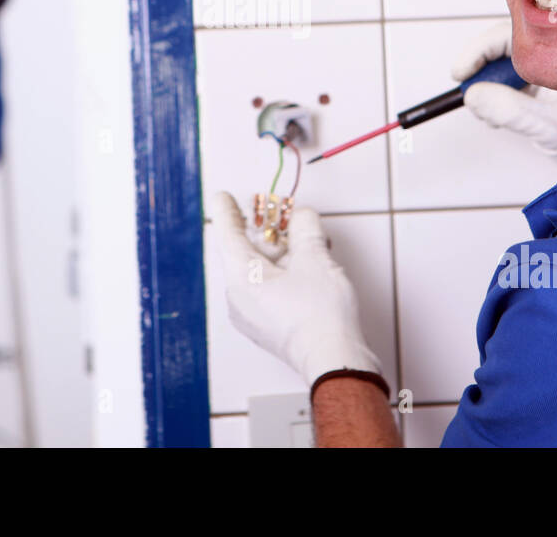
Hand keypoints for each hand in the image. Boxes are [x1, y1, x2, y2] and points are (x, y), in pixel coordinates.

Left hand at [211, 191, 381, 387]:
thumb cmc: (320, 315)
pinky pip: (267, 289)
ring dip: (280, 253)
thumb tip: (302, 217)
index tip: (223, 197)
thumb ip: (305, 229)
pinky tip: (307, 266)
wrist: (334, 359)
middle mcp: (239, 297)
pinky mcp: (267, 326)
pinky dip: (283, 273)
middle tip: (283, 214)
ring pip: (259, 271)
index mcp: (241, 277)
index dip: (227, 211)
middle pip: (246, 252)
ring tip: (307, 241)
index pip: (228, 234)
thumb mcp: (315, 259)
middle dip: (268, 232)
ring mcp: (252, 315)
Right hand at [451, 20, 556, 169]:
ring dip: (490, 85)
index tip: (461, 73)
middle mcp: (553, 55)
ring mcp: (546, 70)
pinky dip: (498, 96)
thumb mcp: (550, 126)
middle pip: (504, 47)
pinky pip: (511, 81)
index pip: (509, 38)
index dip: (479, 53)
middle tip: (471, 94)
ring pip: (505, 65)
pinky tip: (501, 113)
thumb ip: (513, 111)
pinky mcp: (540, 85)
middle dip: (482, 70)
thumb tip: (475, 96)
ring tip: (491, 110)